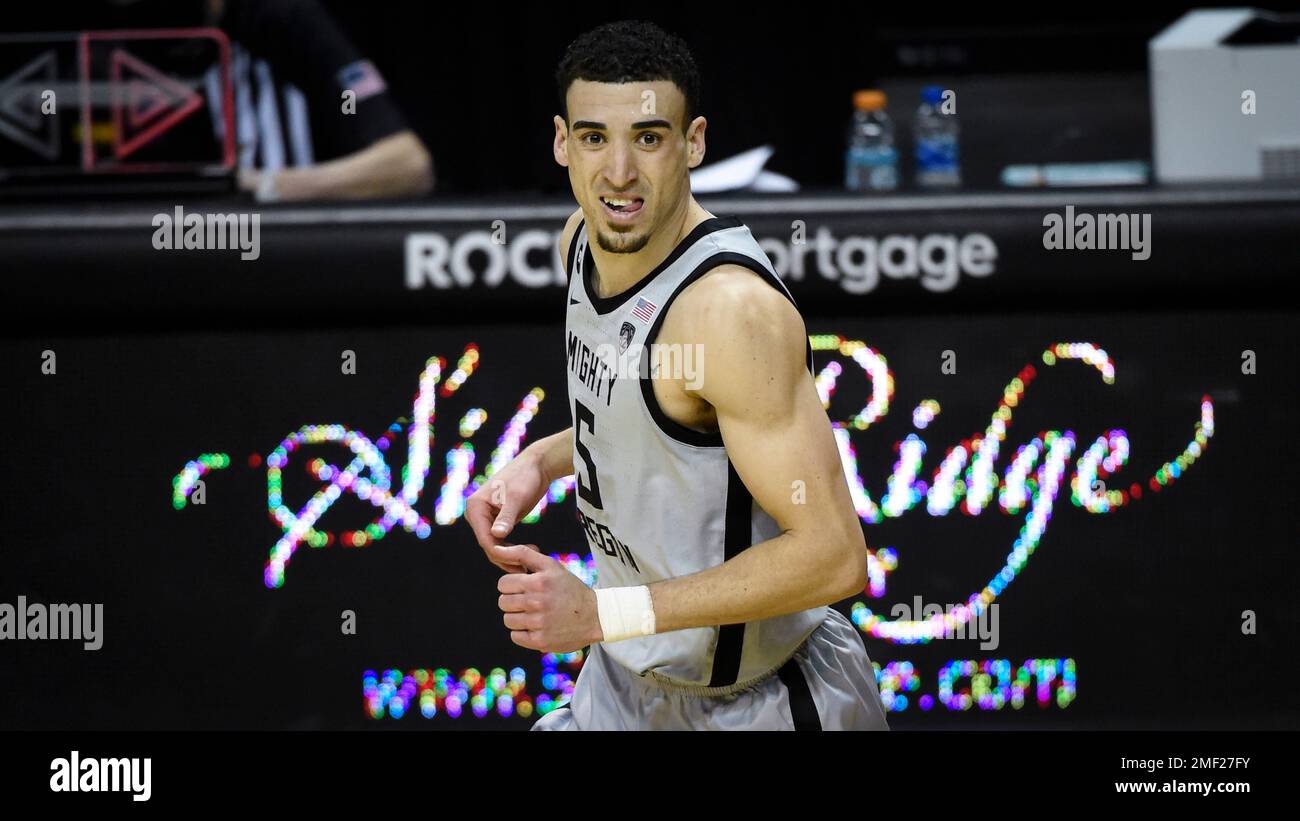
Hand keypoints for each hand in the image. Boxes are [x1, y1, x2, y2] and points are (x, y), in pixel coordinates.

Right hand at [465, 452, 550, 572]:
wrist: (536, 466)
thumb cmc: (526, 478)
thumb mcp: (517, 498)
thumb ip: (506, 517)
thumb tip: (496, 535)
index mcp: (475, 506)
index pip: (484, 538)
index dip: (500, 553)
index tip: (519, 563)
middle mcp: (476, 513)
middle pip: (487, 544)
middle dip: (506, 557)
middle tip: (526, 566)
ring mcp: (484, 517)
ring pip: (493, 545)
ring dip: (510, 555)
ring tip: (530, 560)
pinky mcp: (495, 520)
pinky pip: (500, 540)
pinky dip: (512, 548)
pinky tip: (528, 552)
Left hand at [496, 545, 600, 652]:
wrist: (595, 616)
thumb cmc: (570, 588)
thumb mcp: (551, 566)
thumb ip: (523, 554)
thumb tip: (498, 549)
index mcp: (538, 582)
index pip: (503, 584)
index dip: (511, 585)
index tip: (523, 587)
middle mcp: (537, 602)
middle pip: (503, 602)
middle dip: (514, 600)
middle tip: (530, 601)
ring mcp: (538, 623)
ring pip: (508, 620)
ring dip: (518, 617)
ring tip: (534, 614)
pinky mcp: (540, 641)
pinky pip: (515, 636)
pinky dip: (523, 632)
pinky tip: (537, 626)